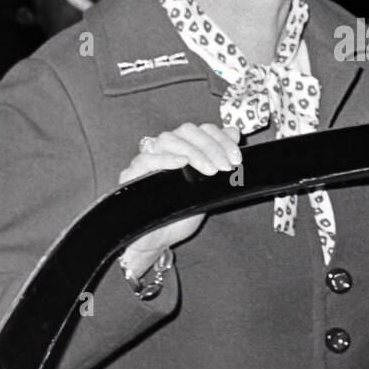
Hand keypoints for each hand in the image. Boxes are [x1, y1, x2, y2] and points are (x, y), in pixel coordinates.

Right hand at [117, 123, 242, 276]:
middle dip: (211, 146)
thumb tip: (233, 132)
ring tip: (210, 170)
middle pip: (187, 130)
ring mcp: (148, 158)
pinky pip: (145, 159)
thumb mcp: (209, 187)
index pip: (203, 129)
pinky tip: (182, 163)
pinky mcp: (132, 174)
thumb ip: (219, 160)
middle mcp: (165, 148)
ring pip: (167, 139)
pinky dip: (165, 158)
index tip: (237, 159)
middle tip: (225, 167)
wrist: (160, 239)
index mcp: (185, 146)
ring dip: (193, 151)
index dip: (222, 139)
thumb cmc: (183, 212)